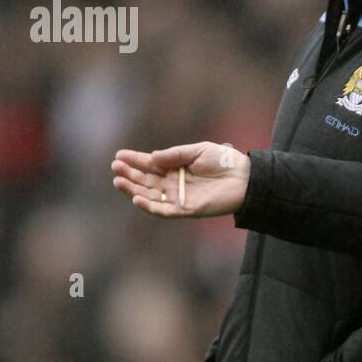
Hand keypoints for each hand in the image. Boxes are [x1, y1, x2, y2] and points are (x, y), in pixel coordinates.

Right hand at [111, 141, 250, 217]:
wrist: (245, 177)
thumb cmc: (224, 161)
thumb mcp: (197, 151)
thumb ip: (174, 155)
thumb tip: (151, 158)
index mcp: (175, 168)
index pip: (150, 165)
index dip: (134, 161)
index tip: (119, 155)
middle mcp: (174, 183)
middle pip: (146, 181)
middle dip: (129, 174)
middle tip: (116, 167)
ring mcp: (178, 197)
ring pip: (150, 196)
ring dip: (133, 190)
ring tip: (119, 181)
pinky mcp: (186, 210)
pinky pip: (163, 211)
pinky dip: (149, 206)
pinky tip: (137, 198)